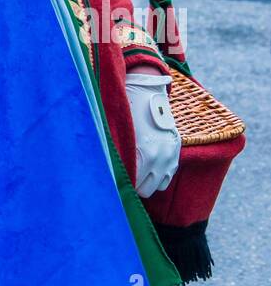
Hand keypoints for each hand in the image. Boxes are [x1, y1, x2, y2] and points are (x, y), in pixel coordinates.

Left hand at [125, 73, 180, 197]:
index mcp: (146, 155)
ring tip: (137, 172)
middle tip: (125, 176)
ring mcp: (171, 157)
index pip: (133, 185)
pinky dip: (159, 175)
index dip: (122, 184)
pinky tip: (149, 166)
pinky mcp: (176, 153)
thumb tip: (109, 174)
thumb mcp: (120, 134)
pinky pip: (168, 177)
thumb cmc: (128, 113)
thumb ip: (118, 157)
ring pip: (159, 187)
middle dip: (135, 185)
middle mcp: (161, 159)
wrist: (148, 95)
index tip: (115, 180)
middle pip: (146, 190)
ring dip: (149, 182)